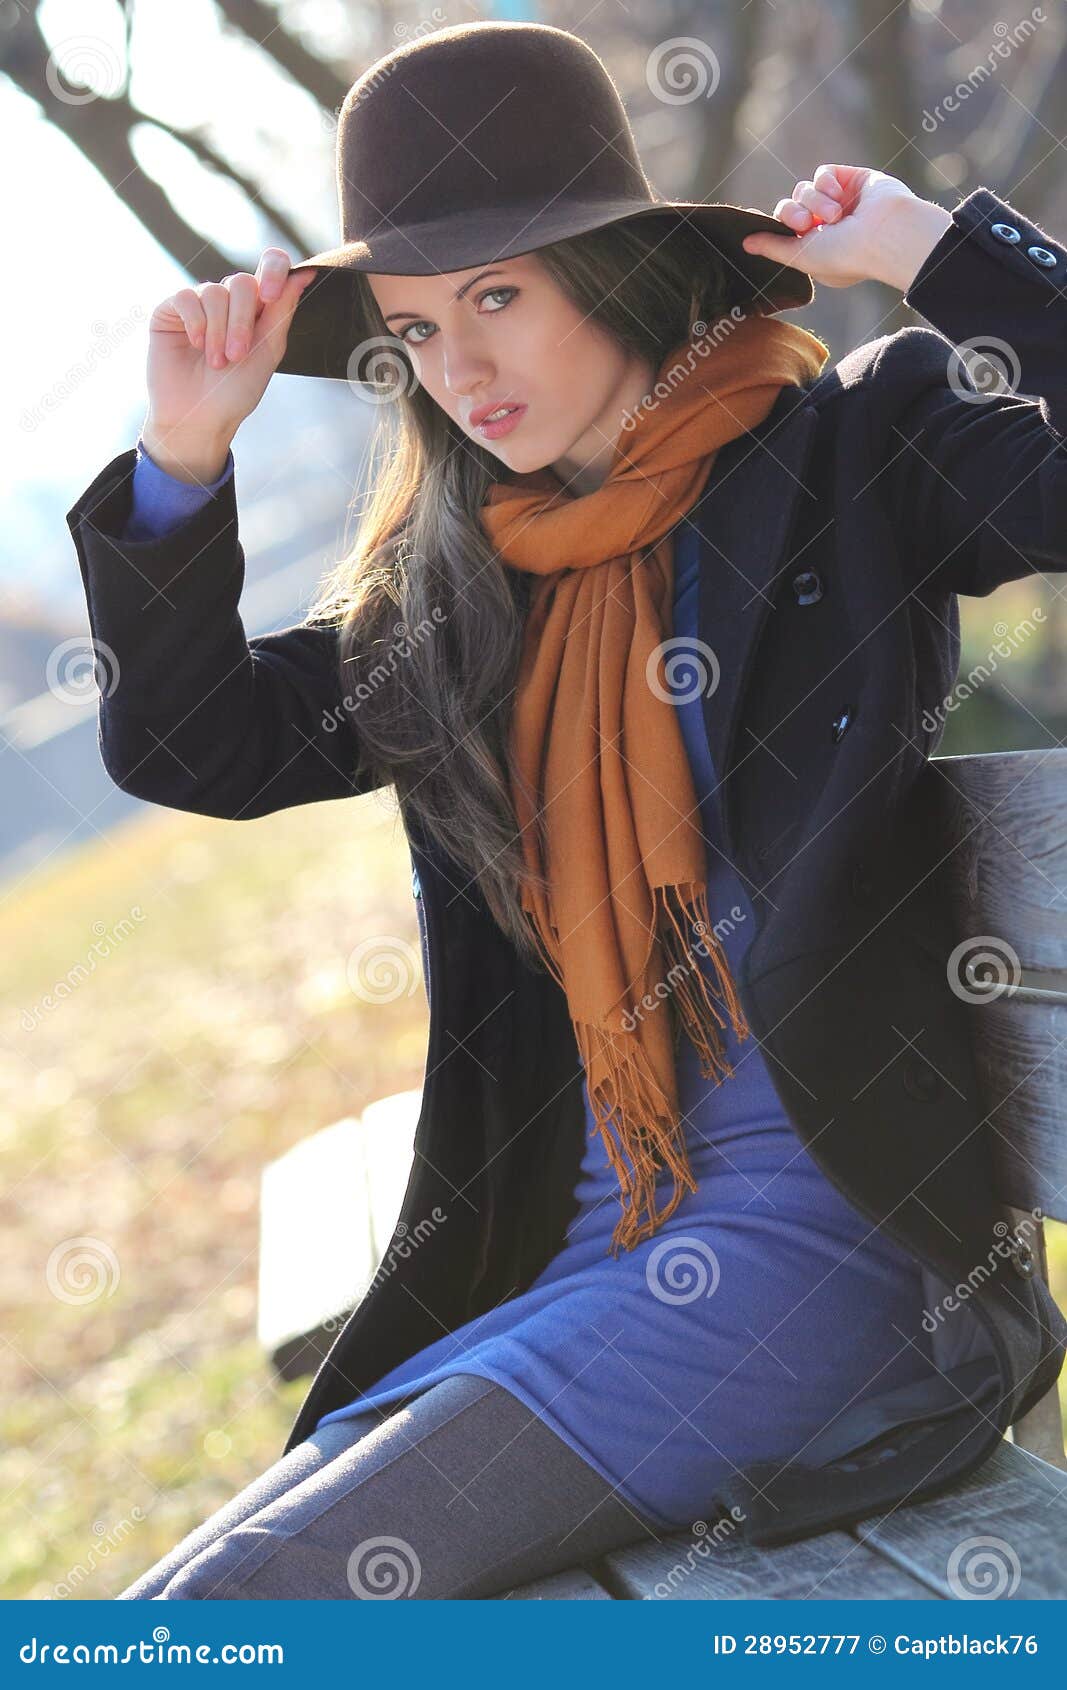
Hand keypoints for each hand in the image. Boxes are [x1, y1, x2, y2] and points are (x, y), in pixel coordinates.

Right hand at [143, 249, 316, 478]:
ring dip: (219, 331)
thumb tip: (305, 274)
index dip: (274, 270)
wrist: (199, 418)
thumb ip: (282, 312)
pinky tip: (195, 345)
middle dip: (242, 321)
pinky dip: (195, 322)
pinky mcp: (172, 310)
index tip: (270, 295)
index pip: (271, 265)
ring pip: (214, 291)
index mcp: (258, 309)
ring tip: (217, 362)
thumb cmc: (235, 392)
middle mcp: (229, 301)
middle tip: (237, 356)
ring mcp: (200, 303)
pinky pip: (186, 296)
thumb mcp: (267, 352)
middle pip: (243, 282)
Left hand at [741, 165, 946, 288]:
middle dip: (793, 214)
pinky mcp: (852, 180)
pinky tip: (837, 194)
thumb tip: (745, 244)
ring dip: (814, 201)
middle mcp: (827, 226)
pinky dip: (825, 181)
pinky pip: (823, 172)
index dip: (776, 224)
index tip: (760, 222)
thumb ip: (773, 248)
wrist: (886, 234)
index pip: (784, 230)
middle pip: (789, 207)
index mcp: (817, 249)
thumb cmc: (845, 255)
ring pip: (804, 189)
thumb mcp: (801, 256)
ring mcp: (840, 202)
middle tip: (807, 224)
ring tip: (834, 215)